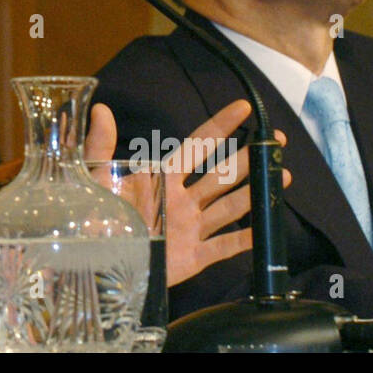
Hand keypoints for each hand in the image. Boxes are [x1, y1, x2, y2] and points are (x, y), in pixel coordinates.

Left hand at [84, 100, 290, 286]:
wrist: (92, 265)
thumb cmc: (90, 220)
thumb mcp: (95, 179)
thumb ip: (100, 145)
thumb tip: (99, 107)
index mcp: (160, 178)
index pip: (197, 146)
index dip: (220, 126)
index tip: (244, 108)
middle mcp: (180, 200)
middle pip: (222, 174)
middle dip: (249, 157)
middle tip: (277, 140)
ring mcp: (189, 228)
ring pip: (231, 206)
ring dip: (256, 191)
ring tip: (283, 175)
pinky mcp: (193, 257)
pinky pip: (226, 247)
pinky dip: (247, 239)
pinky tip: (266, 228)